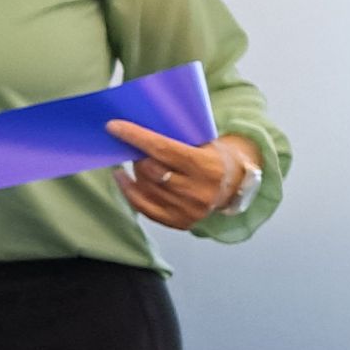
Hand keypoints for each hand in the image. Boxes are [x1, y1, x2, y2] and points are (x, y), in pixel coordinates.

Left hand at [109, 123, 256, 231]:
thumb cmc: (213, 157)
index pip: (163, 149)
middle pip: (151, 171)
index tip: (114, 126)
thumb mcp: (203, 142)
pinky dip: (129, 191)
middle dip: (138, 157)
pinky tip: (122, 177)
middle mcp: (199, 192)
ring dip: (135, 173)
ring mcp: (190, 210)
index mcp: (206, 166)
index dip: (136, 137)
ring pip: (146, 188)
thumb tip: (135, 131)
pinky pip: (144, 207)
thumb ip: (174, 140)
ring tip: (136, 162)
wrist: (234, 184)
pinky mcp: (180, 222)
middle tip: (137, 149)